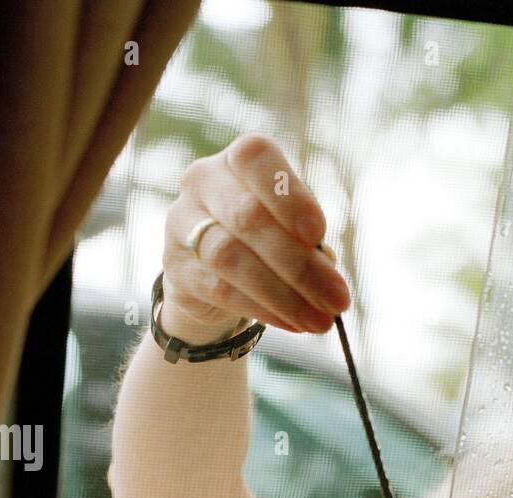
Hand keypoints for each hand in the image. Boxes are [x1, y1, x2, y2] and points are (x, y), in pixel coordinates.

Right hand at [162, 134, 350, 341]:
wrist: (213, 273)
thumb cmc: (266, 240)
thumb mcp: (292, 230)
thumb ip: (309, 243)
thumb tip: (326, 272)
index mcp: (238, 160)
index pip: (257, 159)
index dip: (289, 196)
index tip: (319, 233)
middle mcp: (204, 181)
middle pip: (247, 217)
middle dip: (300, 264)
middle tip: (337, 300)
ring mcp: (182, 222)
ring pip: (231, 257)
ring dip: (283, 295)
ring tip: (319, 322)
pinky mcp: (175, 267)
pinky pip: (220, 290)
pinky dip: (262, 309)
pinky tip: (291, 323)